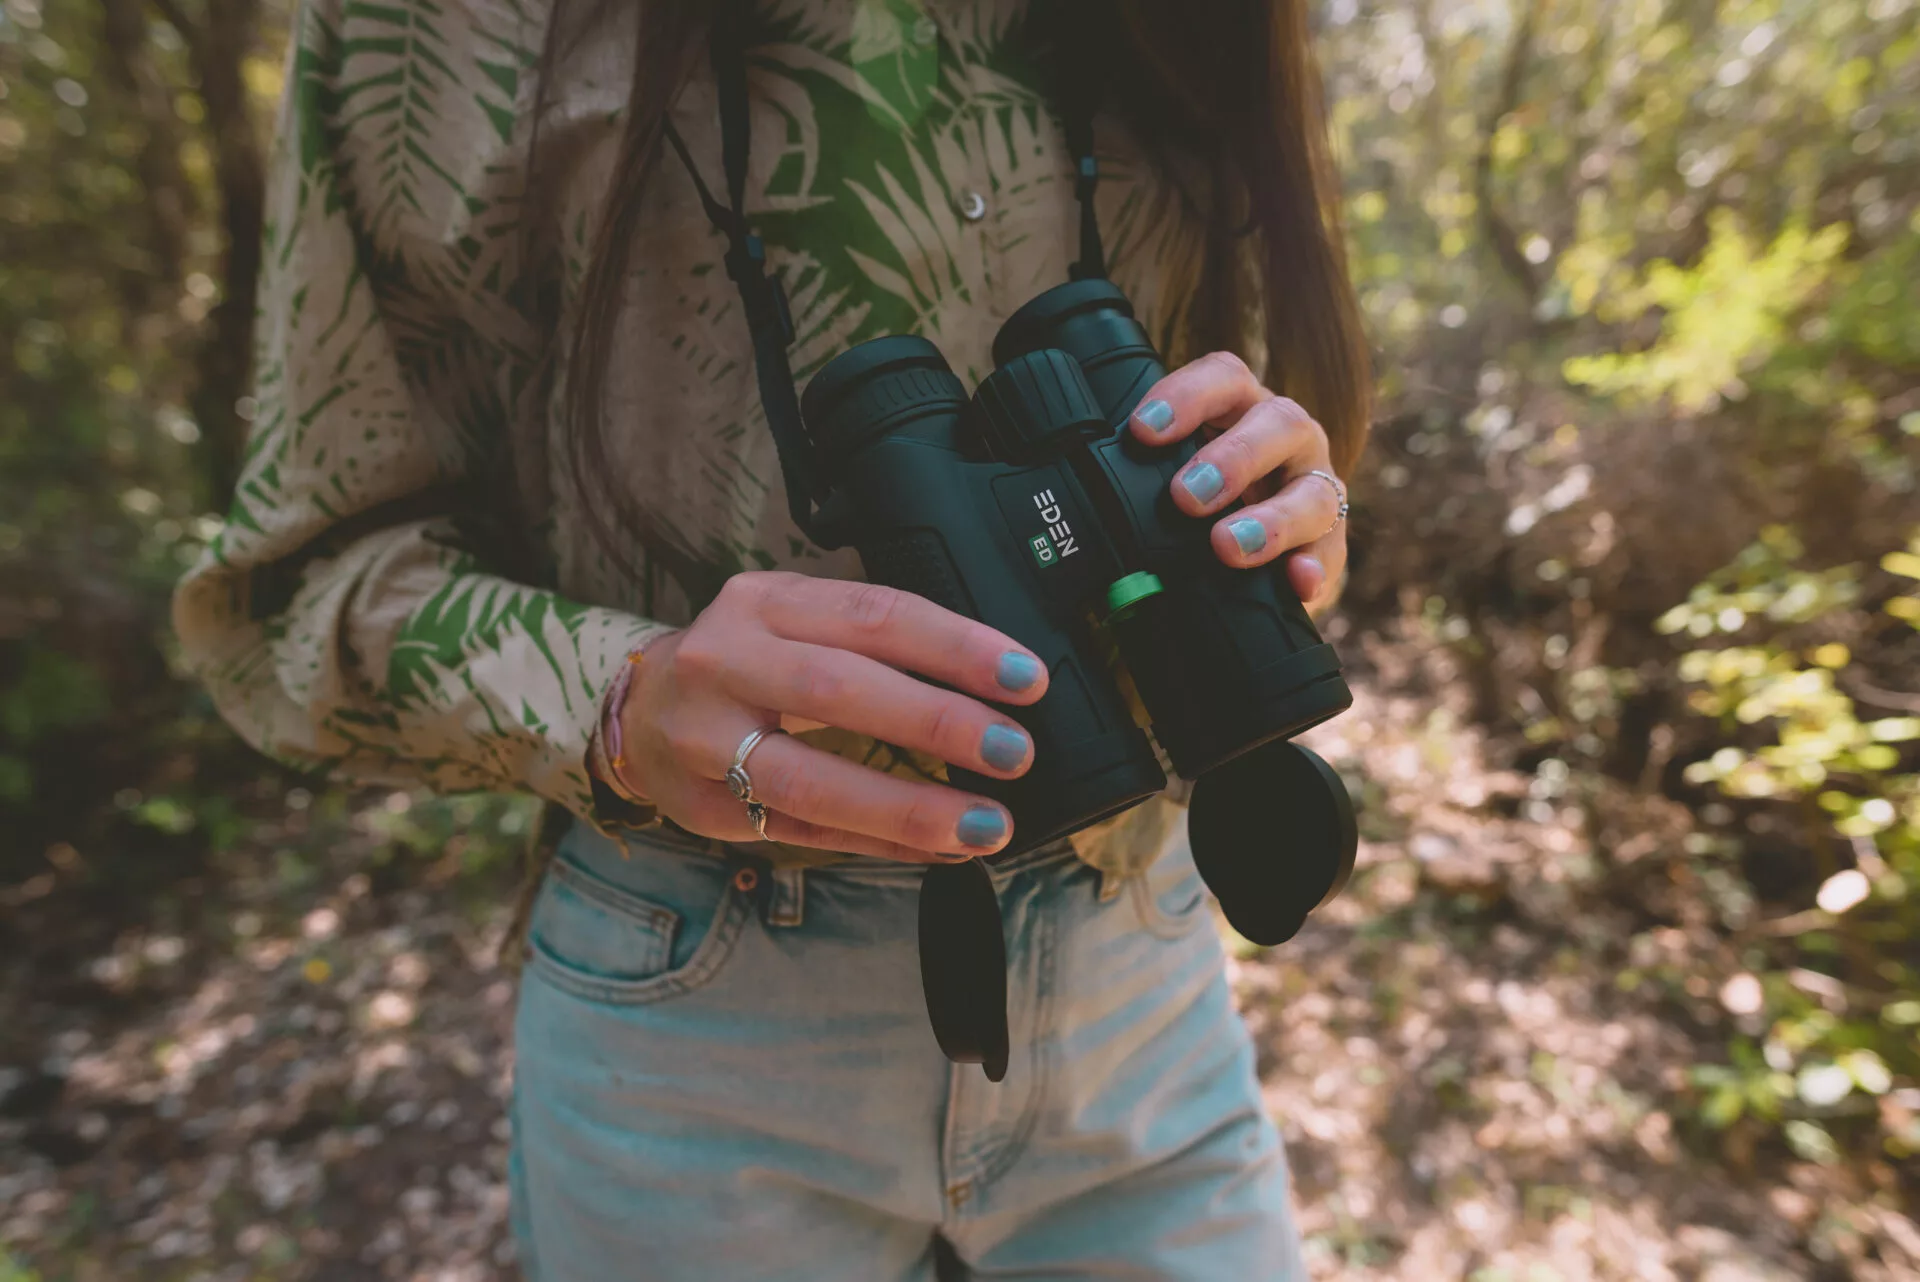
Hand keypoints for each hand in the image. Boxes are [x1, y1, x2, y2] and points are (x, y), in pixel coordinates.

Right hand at [613, 572, 1049, 862]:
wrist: (640, 711)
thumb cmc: (746, 665)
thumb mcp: (798, 623)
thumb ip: (877, 645)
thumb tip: (997, 690)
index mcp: (765, 603)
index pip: (872, 614)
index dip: (955, 647)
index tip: (1025, 679)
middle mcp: (726, 660)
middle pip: (837, 687)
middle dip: (936, 722)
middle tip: (1014, 751)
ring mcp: (706, 738)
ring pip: (810, 778)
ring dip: (907, 807)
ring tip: (984, 825)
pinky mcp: (708, 806)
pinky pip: (804, 832)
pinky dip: (879, 843)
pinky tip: (937, 849)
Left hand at [1127, 352, 1347, 610]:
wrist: (1253, 540)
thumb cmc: (1201, 492)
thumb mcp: (1172, 469)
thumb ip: (1143, 475)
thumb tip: (1090, 507)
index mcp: (1241, 406)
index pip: (1223, 378)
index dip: (1186, 397)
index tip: (1143, 431)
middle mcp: (1287, 435)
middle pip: (1278, 424)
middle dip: (1233, 458)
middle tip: (1186, 496)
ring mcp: (1315, 484)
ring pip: (1311, 490)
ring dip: (1271, 519)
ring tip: (1228, 546)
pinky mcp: (1330, 539)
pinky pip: (1332, 551)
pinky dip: (1315, 566)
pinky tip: (1296, 581)